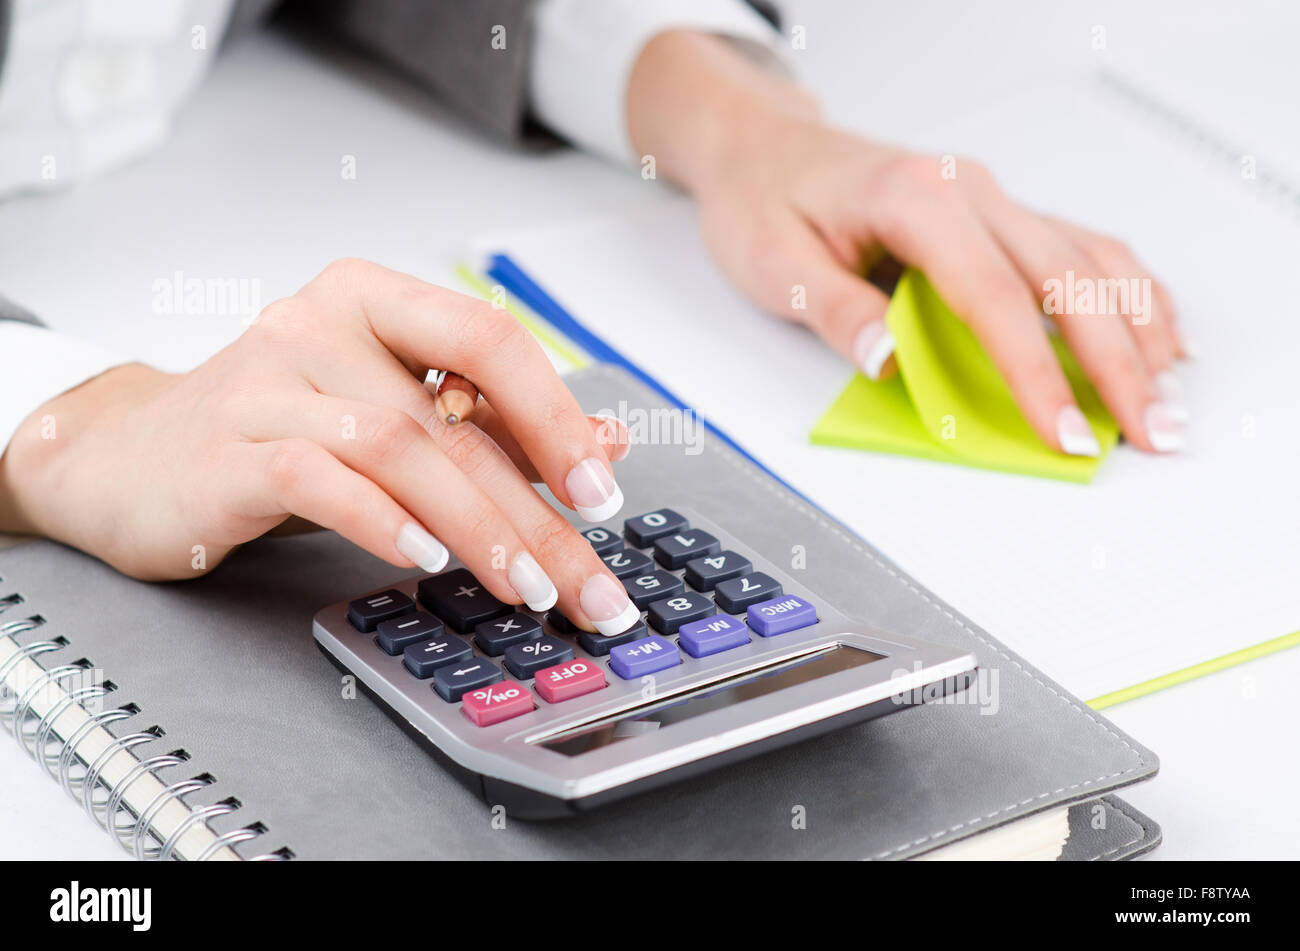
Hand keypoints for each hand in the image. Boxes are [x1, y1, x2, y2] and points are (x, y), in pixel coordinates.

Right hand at [0, 260, 639, 634]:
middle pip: (453, 418)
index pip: (487, 339)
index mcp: (373, 301)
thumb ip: (490, 427)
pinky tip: (427, 560)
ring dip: (475, 527)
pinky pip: (319, 479)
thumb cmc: (274, 434)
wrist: (129, 459)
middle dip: (534, 511)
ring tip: (523, 587)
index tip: (601, 492)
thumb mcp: (390, 416)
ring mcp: (267, 381)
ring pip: (398, 448)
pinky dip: (382, 521)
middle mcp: (318, 323)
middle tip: (582, 581)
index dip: (555, 415)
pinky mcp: (226, 448)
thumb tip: (606, 446)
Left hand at [628, 32, 1187, 454]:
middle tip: (1150, 432)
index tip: (1063, 433)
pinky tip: (1154, 335)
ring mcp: (990, 198)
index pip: (995, 299)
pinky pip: (1081, 248)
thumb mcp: (774, 264)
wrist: (765, 148)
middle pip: (1069, 280)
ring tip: (1165, 400)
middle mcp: (969, 190)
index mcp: (917, 198)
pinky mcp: (997, 214)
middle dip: (1119, 363)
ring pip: (1091, 260)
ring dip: (1139, 330)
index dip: (1037, 374)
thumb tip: (890, 361)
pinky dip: (1127, 292)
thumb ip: (836, 312)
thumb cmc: (766, 200)